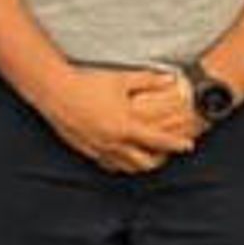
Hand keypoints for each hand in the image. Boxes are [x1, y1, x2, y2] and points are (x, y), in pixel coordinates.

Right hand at [44, 68, 197, 173]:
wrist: (55, 91)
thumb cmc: (88, 83)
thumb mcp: (121, 79)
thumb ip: (147, 80)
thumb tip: (170, 77)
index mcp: (126, 125)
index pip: (159, 140)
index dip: (176, 143)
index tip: (188, 145)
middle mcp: (114, 142)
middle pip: (145, 162)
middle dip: (159, 160)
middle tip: (166, 153)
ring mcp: (100, 148)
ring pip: (126, 167)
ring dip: (140, 164)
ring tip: (146, 157)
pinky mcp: (86, 150)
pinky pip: (108, 164)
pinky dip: (119, 164)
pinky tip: (121, 156)